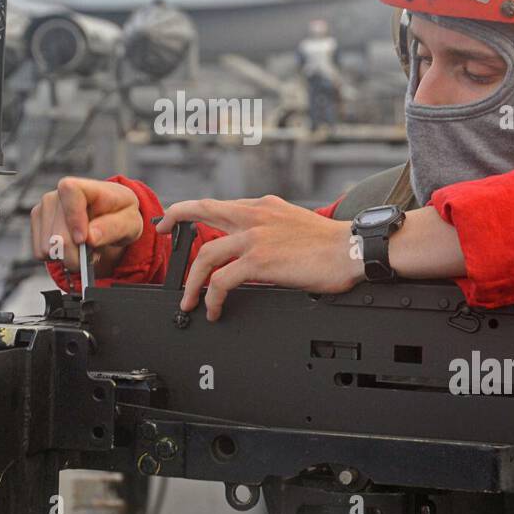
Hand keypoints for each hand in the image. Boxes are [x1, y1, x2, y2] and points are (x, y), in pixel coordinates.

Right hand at [30, 177, 143, 275]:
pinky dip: (58, 257)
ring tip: (84, 248)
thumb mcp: (129, 222)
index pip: (69, 192)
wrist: (108, 218)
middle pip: (57, 233)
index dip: (74, 218)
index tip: (84, 240)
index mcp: (84, 187)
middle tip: (93, 253)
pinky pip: (41, 252)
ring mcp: (44, 208)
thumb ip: (113, 228)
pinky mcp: (37, 223)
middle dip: (77, 253)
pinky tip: (72, 248)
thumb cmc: (119, 215)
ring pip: (48, 247)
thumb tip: (90, 237)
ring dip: (68, 256)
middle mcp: (58, 195)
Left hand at [155, 195, 362, 321]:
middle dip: (175, 218)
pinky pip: (222, 280)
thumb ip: (270, 226)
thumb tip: (255, 245)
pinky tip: (213, 308)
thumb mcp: (294, 221)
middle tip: (161, 230)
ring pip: (206, 255)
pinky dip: (212, 296)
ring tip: (189, 300)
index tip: (178, 216)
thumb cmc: (331, 242)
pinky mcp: (259, 260)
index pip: (220, 204)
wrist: (352, 248)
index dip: (193, 209)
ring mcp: (255, 237)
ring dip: (192, 281)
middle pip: (202, 211)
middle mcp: (255, 216)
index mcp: (263, 206)